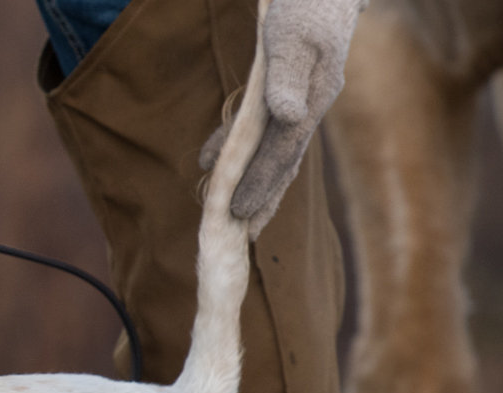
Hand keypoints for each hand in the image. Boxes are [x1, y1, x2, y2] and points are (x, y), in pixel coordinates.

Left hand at [203, 0, 364, 235]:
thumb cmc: (306, 5)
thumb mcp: (292, 37)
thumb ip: (287, 77)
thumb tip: (286, 116)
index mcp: (312, 99)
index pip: (282, 153)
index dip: (261, 185)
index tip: (239, 214)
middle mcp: (309, 105)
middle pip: (282, 162)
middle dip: (262, 197)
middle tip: (240, 233)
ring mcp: (301, 100)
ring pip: (274, 150)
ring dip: (254, 180)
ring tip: (235, 211)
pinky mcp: (289, 91)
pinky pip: (264, 130)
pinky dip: (242, 148)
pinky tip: (218, 159)